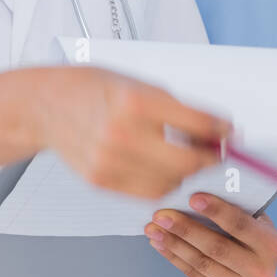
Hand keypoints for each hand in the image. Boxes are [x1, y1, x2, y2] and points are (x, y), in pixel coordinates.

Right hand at [28, 66, 229, 198]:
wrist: (47, 105)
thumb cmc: (93, 88)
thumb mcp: (140, 84)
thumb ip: (178, 108)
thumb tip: (217, 128)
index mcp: (136, 100)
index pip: (197, 123)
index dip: (221, 130)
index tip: (229, 132)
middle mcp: (122, 132)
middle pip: (188, 162)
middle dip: (208, 157)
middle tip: (214, 150)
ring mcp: (109, 161)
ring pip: (170, 182)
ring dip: (185, 172)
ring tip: (181, 155)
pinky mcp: (101, 181)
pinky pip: (147, 192)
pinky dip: (161, 182)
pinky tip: (158, 165)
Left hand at [145, 193, 276, 276]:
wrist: (258, 271)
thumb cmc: (251, 235)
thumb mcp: (254, 220)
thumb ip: (235, 207)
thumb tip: (200, 185)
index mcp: (271, 245)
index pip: (240, 225)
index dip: (216, 211)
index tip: (192, 198)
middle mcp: (261, 271)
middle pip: (216, 248)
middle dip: (185, 229)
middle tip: (162, 215)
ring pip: (202, 264)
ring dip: (173, 245)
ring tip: (154, 229)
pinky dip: (175, 259)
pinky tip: (162, 245)